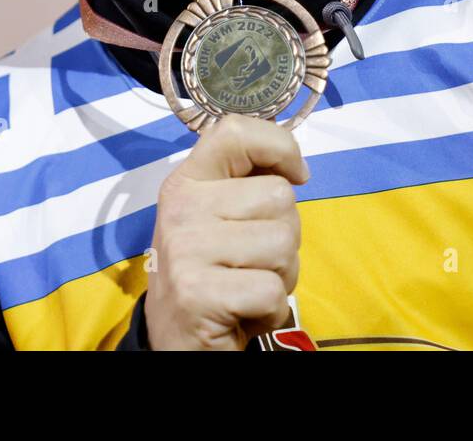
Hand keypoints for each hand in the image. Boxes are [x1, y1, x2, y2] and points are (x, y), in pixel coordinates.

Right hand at [144, 114, 307, 349]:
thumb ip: (247, 185)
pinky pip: (272, 290)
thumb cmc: (212, 273)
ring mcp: (186, 250)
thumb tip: (295, 169)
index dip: (280, 146)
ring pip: (283, 243)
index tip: (295, 175)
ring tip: (248, 285)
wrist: (177, 341)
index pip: (236, 132)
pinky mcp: (197, 294)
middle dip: (285, 234)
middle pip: (279, 197)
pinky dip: (271, 309)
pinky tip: (243, 312)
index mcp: (187, 182)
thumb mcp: (218, 218)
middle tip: (252, 261)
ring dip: (281, 274)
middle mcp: (181, 208)